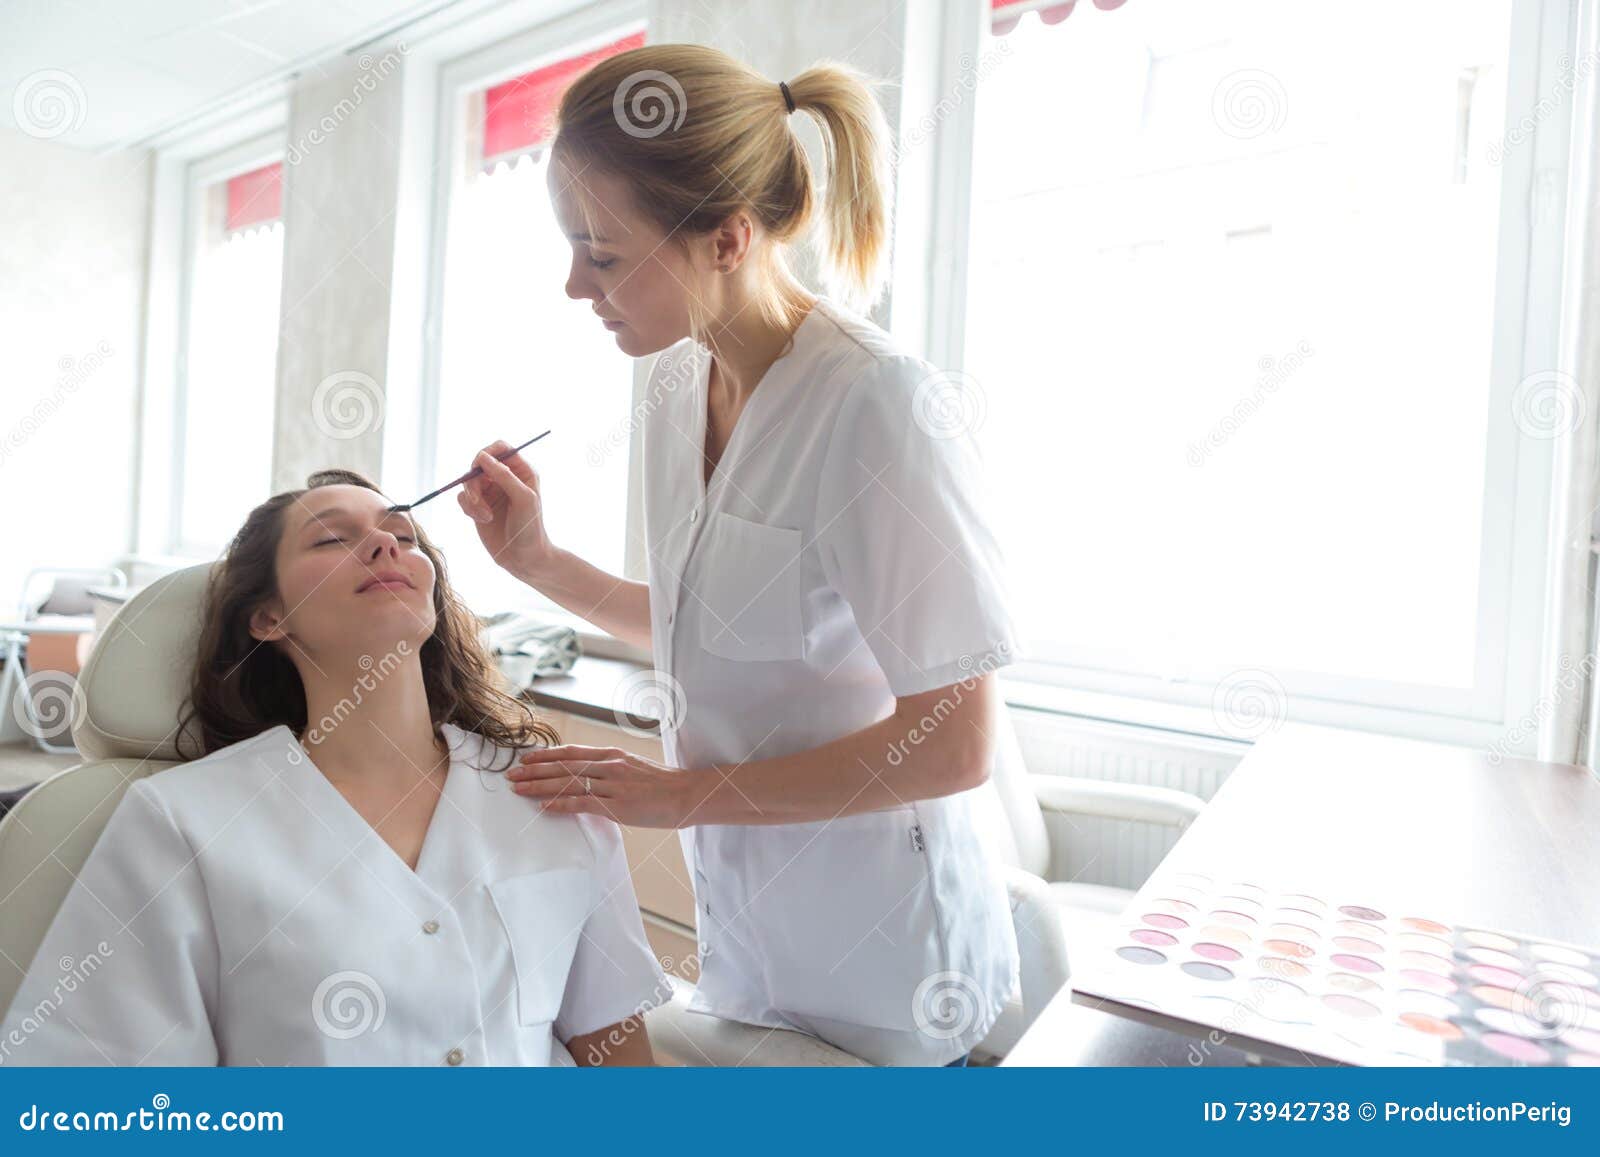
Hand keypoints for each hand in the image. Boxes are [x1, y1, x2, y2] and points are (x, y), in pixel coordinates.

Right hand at [458, 440, 556, 581]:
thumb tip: (482, 457)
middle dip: (474, 480)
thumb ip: (505, 476)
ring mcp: (491, 492)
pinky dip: (469, 508)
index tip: (480, 466)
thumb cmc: (529, 528)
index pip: (501, 448)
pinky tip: (483, 520)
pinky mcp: (478, 506)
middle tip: (478, 497)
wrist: (523, 558)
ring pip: (468, 481)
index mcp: (521, 472)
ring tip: (485, 515)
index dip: (488, 453)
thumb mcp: (523, 499)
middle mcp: (505, 479)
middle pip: (479, 463)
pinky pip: (463, 497)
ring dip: (472, 498)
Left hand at [507, 744, 699, 828]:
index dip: (546, 755)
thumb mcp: (634, 769)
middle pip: (563, 766)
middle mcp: (609, 765)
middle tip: (511, 773)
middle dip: (534, 769)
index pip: (571, 752)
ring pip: (567, 783)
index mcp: (612, 755)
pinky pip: (581, 803)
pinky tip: (542, 805)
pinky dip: (559, 804)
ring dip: (538, 785)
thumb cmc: (663, 785)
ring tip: (517, 788)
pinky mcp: (617, 806)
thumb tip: (590, 778)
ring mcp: (612, 785)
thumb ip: (611, 771)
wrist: (687, 794)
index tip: (526, 757)